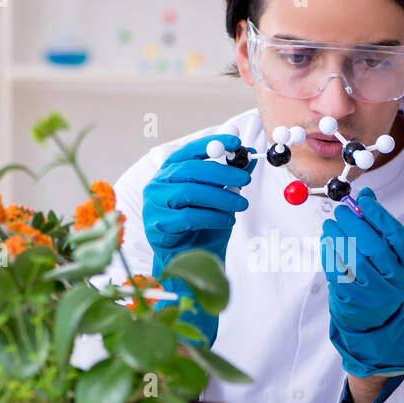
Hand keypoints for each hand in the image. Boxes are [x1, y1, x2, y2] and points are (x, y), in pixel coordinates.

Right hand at [142, 134, 255, 271]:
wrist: (190, 260)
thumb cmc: (203, 225)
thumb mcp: (220, 197)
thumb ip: (230, 177)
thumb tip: (249, 155)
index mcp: (170, 171)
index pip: (189, 151)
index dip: (212, 144)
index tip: (236, 143)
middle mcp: (157, 184)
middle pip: (189, 171)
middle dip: (221, 173)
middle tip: (244, 180)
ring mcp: (153, 204)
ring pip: (189, 194)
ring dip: (220, 198)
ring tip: (241, 205)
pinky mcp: (157, 226)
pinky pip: (188, 217)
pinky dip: (213, 217)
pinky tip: (227, 220)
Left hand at [321, 188, 403, 376]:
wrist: (374, 309)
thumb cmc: (384, 268)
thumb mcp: (391, 248)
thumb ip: (380, 221)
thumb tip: (365, 193)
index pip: (397, 236)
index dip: (379, 215)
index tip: (363, 200)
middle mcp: (396, 282)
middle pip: (374, 247)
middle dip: (354, 224)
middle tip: (340, 210)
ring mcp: (374, 293)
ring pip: (353, 260)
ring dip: (338, 237)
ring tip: (330, 224)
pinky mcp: (353, 299)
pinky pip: (338, 272)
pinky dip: (329, 253)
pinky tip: (327, 241)